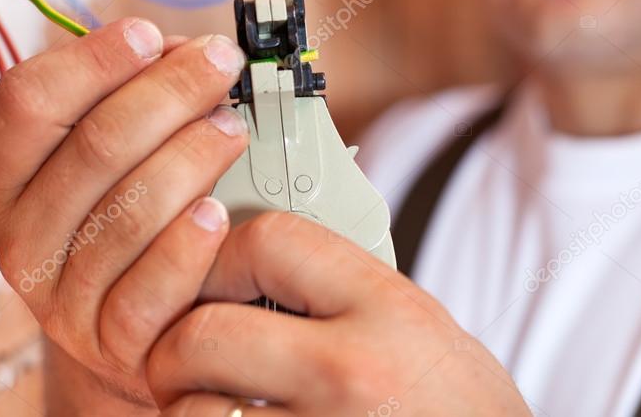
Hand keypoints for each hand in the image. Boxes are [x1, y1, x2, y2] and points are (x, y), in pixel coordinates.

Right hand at [0, 18, 249, 412]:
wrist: (130, 325)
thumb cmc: (126, 217)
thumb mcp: (109, 157)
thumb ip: (133, 99)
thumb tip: (186, 54)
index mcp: (9, 175)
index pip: (26, 100)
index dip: (91, 60)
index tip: (148, 35)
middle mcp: (20, 235)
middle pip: (95, 145)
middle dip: (171, 91)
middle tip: (223, 64)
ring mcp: (59, 295)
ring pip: (129, 210)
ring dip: (193, 155)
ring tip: (233, 128)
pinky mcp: (107, 341)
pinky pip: (149, 288)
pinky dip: (189, 244)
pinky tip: (219, 214)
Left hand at [146, 212, 530, 415]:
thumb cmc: (464, 411)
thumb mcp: (423, 327)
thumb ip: (344, 289)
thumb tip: (259, 253)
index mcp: (387, 309)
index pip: (266, 241)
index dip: (219, 251)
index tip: (210, 273)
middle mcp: (353, 370)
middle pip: (205, 331)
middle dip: (175, 346)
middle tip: (183, 358)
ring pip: (194, 411)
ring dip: (187, 410)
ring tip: (213, 408)